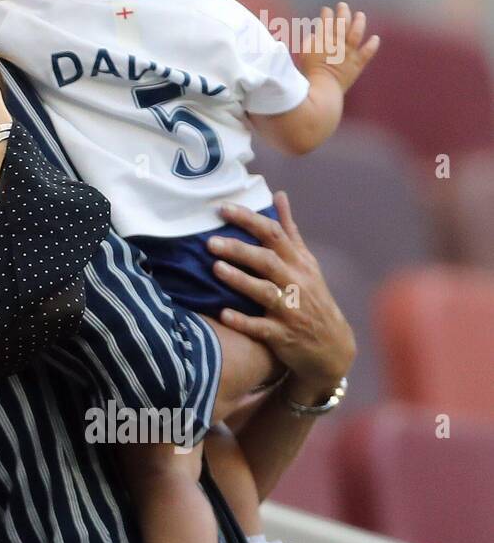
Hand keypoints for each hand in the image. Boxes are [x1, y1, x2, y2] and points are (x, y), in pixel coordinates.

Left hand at [207, 191, 354, 398]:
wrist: (332, 347)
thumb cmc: (312, 297)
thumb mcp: (306, 263)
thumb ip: (289, 230)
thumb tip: (279, 195)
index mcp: (299, 263)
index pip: (274, 234)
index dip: (248, 219)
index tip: (223, 208)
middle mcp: (296, 283)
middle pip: (268, 261)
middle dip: (240, 249)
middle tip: (210, 241)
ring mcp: (290, 310)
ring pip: (264, 292)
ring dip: (240, 280)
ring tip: (216, 268)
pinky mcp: (283, 336)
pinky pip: (261, 328)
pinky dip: (243, 321)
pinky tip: (223, 314)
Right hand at [301, 1, 379, 93]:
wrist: (323, 89)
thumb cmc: (308, 74)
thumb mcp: (303, 54)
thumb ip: (309, 42)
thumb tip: (315, 34)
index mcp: (322, 40)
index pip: (325, 22)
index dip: (326, 14)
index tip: (326, 9)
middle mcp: (338, 43)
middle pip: (342, 23)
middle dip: (343, 12)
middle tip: (343, 5)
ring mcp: (349, 53)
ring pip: (356, 32)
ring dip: (359, 22)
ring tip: (360, 14)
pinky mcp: (357, 64)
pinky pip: (367, 52)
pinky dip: (372, 44)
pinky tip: (375, 38)